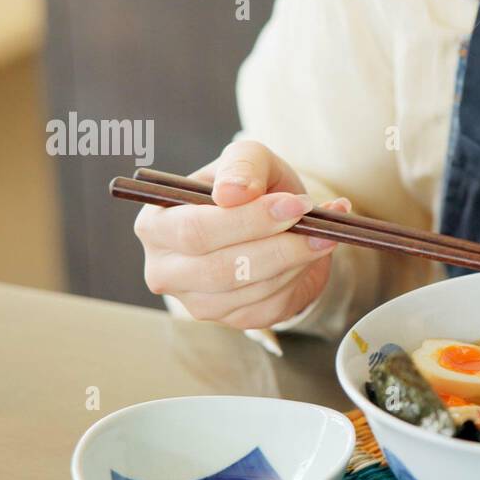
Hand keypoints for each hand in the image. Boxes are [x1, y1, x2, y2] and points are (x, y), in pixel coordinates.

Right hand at [133, 139, 349, 329]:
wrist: (277, 223)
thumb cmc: (253, 187)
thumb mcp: (249, 159)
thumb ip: (242, 165)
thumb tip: (232, 192)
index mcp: (156, 225)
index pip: (195, 230)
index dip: (248, 220)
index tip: (295, 204)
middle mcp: (166, 270)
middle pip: (220, 268)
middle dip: (277, 245)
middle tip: (316, 223)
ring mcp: (197, 302)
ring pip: (251, 289)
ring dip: (294, 260)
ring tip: (323, 233)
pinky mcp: (233, 319)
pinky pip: (270, 304)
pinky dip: (298, 276)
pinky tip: (310, 253)